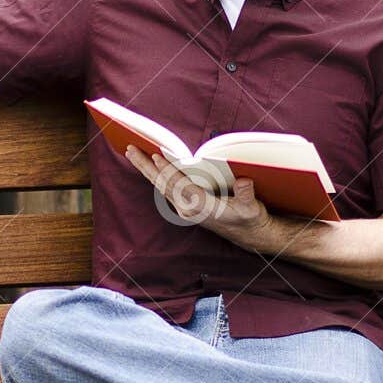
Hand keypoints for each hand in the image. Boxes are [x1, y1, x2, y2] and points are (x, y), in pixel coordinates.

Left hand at [123, 144, 271, 244]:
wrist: (247, 233)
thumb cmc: (249, 218)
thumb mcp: (252, 208)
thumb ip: (247, 195)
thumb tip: (244, 181)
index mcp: (202, 207)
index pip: (180, 185)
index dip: (168, 170)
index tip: (156, 155)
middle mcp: (188, 209)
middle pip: (162, 184)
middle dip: (146, 166)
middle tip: (130, 148)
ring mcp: (184, 208)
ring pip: (160, 186)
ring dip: (146, 169)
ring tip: (132, 152)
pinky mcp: (184, 206)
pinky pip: (165, 188)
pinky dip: (154, 175)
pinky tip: (147, 165)